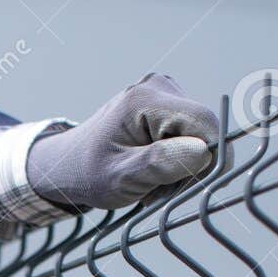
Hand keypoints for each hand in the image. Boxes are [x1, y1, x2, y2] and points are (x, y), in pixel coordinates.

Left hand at [25, 73, 221, 210]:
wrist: (69, 164)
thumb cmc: (87, 173)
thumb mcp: (118, 177)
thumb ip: (157, 164)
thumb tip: (203, 153)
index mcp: (144, 100)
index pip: (204, 123)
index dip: (208, 157)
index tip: (184, 187)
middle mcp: (159, 87)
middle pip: (204, 130)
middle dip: (190, 165)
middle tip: (156, 188)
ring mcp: (165, 94)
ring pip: (200, 136)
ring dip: (182, 166)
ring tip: (149, 179)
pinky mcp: (168, 106)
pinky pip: (191, 136)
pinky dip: (177, 159)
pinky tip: (152, 168)